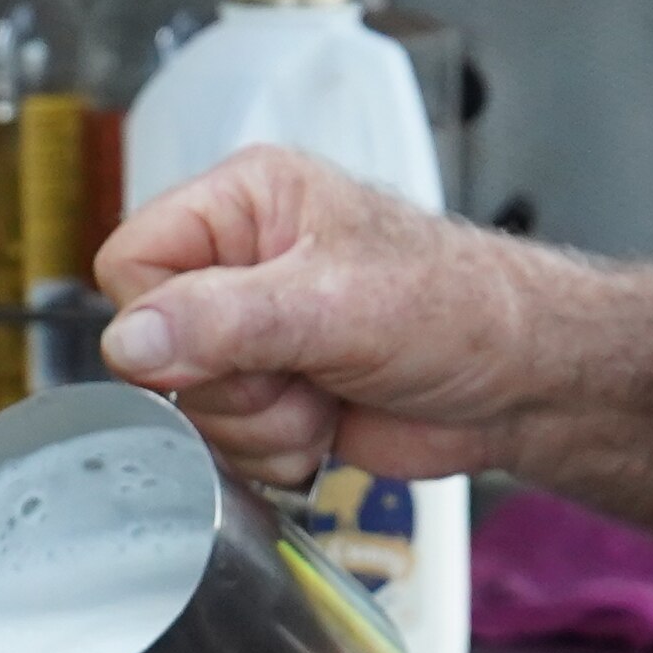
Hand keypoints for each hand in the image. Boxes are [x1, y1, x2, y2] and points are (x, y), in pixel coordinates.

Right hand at [94, 145, 568, 487]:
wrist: (523, 384)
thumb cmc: (461, 309)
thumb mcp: (335, 305)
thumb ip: (226, 320)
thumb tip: (129, 340)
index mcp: (245, 202)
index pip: (131, 262)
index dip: (165, 319)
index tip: (229, 344)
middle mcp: (240, 263)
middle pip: (154, 348)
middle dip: (232, 384)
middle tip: (305, 369)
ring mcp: (256, 335)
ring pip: (190, 406)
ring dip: (262, 423)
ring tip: (328, 392)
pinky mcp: (275, 395)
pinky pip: (228, 444)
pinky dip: (278, 450)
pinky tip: (330, 421)